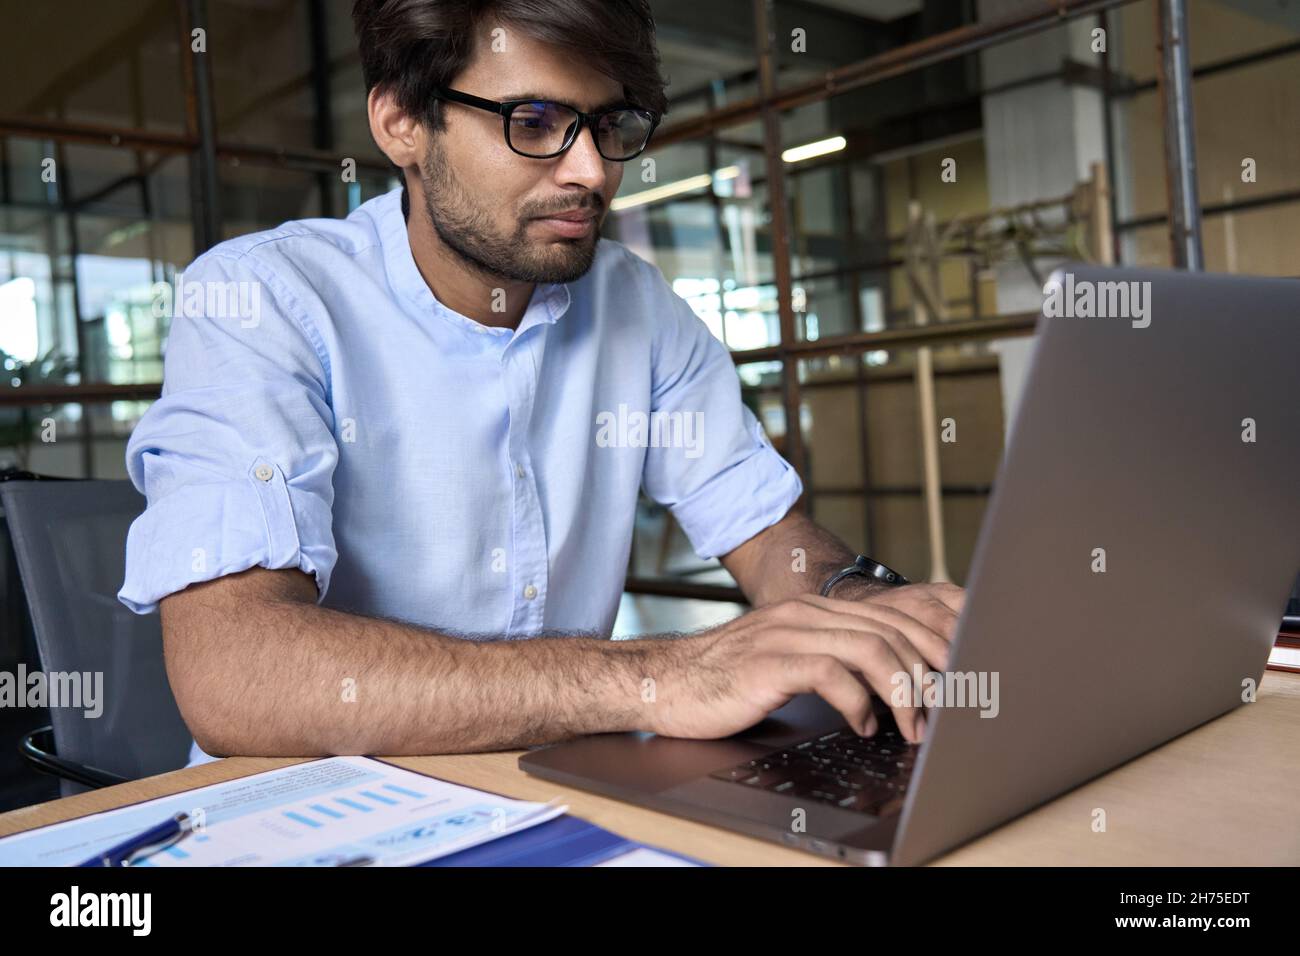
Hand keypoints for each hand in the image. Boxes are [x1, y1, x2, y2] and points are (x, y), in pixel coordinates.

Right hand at [641, 585, 966, 743]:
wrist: (664, 681)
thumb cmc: (726, 680)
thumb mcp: (787, 660)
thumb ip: (833, 661)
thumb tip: (889, 690)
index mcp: (815, 610)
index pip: (893, 617)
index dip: (934, 647)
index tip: (960, 680)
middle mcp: (806, 614)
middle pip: (892, 630)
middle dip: (930, 673)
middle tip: (947, 712)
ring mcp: (787, 633)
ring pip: (871, 648)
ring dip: (903, 692)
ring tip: (912, 727)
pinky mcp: (769, 662)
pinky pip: (830, 672)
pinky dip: (857, 702)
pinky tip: (862, 724)